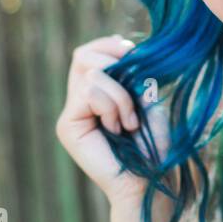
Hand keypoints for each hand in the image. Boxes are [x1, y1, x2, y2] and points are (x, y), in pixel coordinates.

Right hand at [55, 34, 167, 208]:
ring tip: (130, 122)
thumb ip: (130, 73)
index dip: (112, 46)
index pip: (91, 51)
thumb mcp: (147, 97)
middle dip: (114, 63)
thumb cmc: (155, 143)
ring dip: (120, 95)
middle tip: (134, 92)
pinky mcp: (67, 125)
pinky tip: (119, 129)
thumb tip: (121, 43)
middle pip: (83, 55)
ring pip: (91, 73)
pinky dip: (113, 105)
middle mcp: (79, 100)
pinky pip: (89, 91)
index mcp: (98, 91)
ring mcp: (71, 113)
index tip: (136, 56)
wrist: (151, 177)